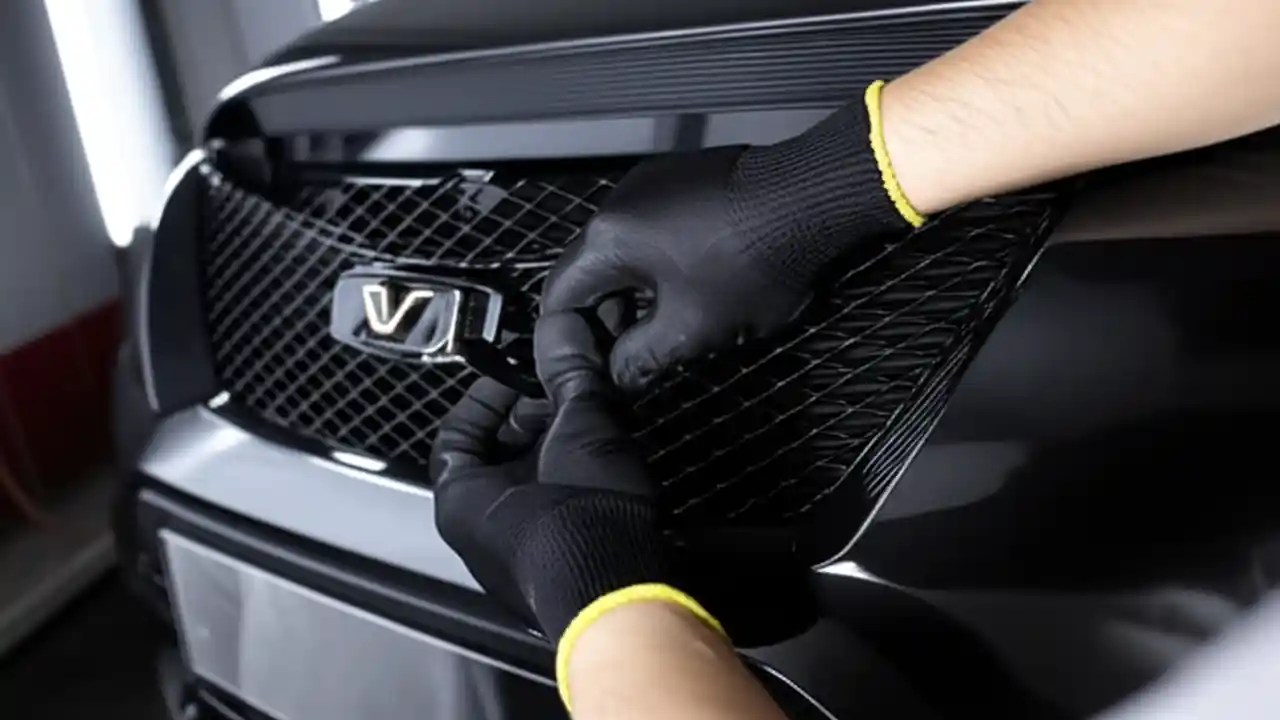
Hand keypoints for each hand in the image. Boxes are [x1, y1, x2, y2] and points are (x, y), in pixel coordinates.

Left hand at [433, 311, 816, 645]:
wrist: (624, 597)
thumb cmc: (583, 528)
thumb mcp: (580, 433)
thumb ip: (570, 377)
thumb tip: (563, 330)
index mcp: (462, 502)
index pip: (454, 435)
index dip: (484, 396)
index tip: (516, 374)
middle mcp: (482, 535)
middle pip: (495, 458)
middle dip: (532, 420)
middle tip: (563, 394)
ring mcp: (521, 557)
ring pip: (531, 485)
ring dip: (559, 450)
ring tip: (593, 423)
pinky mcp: (560, 567)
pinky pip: (558, 512)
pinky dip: (576, 482)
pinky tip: (609, 464)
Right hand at [543, 104, 911, 390]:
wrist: (812, 198)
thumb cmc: (753, 261)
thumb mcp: (693, 329)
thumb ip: (643, 359)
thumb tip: (619, 378)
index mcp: (607, 238)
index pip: (559, 294)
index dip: (568, 338)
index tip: (586, 365)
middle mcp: (619, 201)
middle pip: (588, 269)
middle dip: (603, 316)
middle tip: (624, 354)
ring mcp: (652, 182)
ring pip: (621, 248)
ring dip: (632, 290)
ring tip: (659, 326)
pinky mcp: (683, 176)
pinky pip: (651, 226)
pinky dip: (655, 260)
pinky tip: (688, 285)